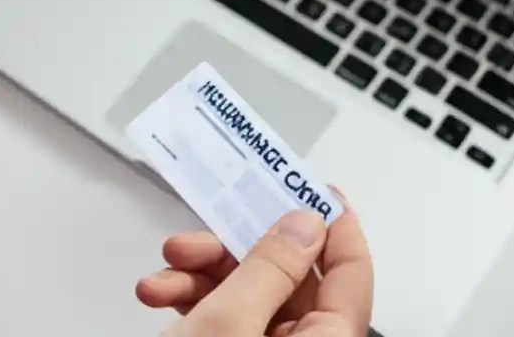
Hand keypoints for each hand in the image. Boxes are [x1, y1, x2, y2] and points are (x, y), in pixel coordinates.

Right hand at [137, 205, 372, 336]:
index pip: (351, 277)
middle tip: (210, 227)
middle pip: (289, 282)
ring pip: (248, 297)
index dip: (336, 227)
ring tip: (167, 272)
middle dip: (238, 250)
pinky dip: (192, 301)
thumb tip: (304, 225)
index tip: (316, 190)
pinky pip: (224, 321)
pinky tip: (161, 295)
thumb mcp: (229, 325)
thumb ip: (270, 268)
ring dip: (202, 274)